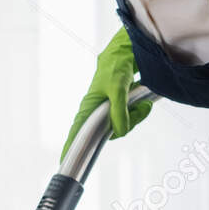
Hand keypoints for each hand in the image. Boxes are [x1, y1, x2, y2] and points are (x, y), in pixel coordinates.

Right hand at [60, 27, 150, 159]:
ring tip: (145, 105)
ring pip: (123, 123)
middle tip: (142, 110)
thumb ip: (119, 111)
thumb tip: (118, 131)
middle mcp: (97, 109)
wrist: (128, 48)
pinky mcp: (120, 103)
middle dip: (128, 124)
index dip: (70, 148)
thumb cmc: (117, 64)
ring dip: (137, 116)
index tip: (63, 162)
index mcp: (89, 106)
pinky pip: (130, 115)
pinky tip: (144, 104)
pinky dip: (139, 111)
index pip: (77, 131)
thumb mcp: (119, 88)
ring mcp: (109, 106)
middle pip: (109, 131)